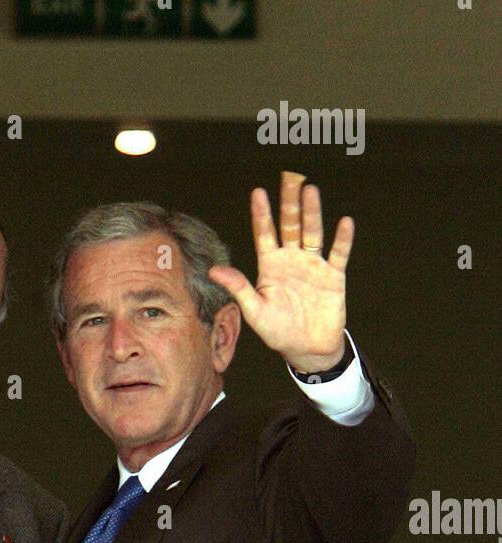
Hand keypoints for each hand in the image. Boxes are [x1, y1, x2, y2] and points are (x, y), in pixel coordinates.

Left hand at [208, 171, 351, 374]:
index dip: (262, 214)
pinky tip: (344, 222)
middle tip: (290, 178)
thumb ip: (238, 287)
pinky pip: (338, 253)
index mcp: (270, 266)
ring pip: (312, 233)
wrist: (307, 349)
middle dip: (289, 203)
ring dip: (312, 213)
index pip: (265, 234)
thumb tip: (213, 270)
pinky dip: (342, 239)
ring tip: (310, 190)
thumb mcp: (254, 311)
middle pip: (290, 225)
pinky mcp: (333, 275)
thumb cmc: (278, 331)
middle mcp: (291, 260)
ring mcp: (313, 265)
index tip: (258, 193)